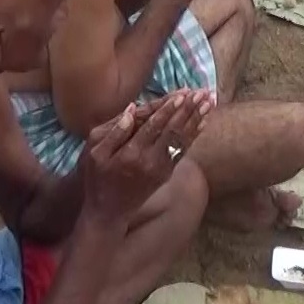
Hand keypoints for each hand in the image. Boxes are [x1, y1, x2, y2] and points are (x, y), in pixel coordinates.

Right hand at [82, 89, 211, 216]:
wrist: (107, 212)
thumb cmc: (96, 178)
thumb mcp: (94, 154)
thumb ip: (114, 132)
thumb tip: (131, 110)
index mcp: (130, 153)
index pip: (153, 125)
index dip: (168, 109)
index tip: (183, 94)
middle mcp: (150, 160)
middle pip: (173, 130)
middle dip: (189, 109)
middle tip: (203, 92)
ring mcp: (161, 168)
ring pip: (182, 140)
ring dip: (197, 119)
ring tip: (209, 102)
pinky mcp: (166, 173)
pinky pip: (183, 150)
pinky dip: (194, 135)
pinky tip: (203, 122)